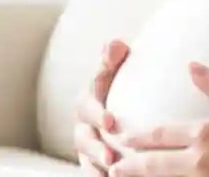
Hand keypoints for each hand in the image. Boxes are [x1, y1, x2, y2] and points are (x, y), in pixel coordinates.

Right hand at [73, 39, 130, 174]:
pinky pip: (92, 172)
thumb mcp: (116, 71)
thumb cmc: (124, 85)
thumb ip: (114, 58)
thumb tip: (115, 45)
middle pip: (84, 139)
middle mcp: (83, 126)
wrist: (125, 111)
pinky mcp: (94, 164)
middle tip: (112, 158)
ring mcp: (88, 147)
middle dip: (96, 149)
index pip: (87, 106)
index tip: (111, 121)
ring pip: (87, 159)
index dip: (97, 113)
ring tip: (112, 174)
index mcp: (88, 101)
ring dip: (97, 167)